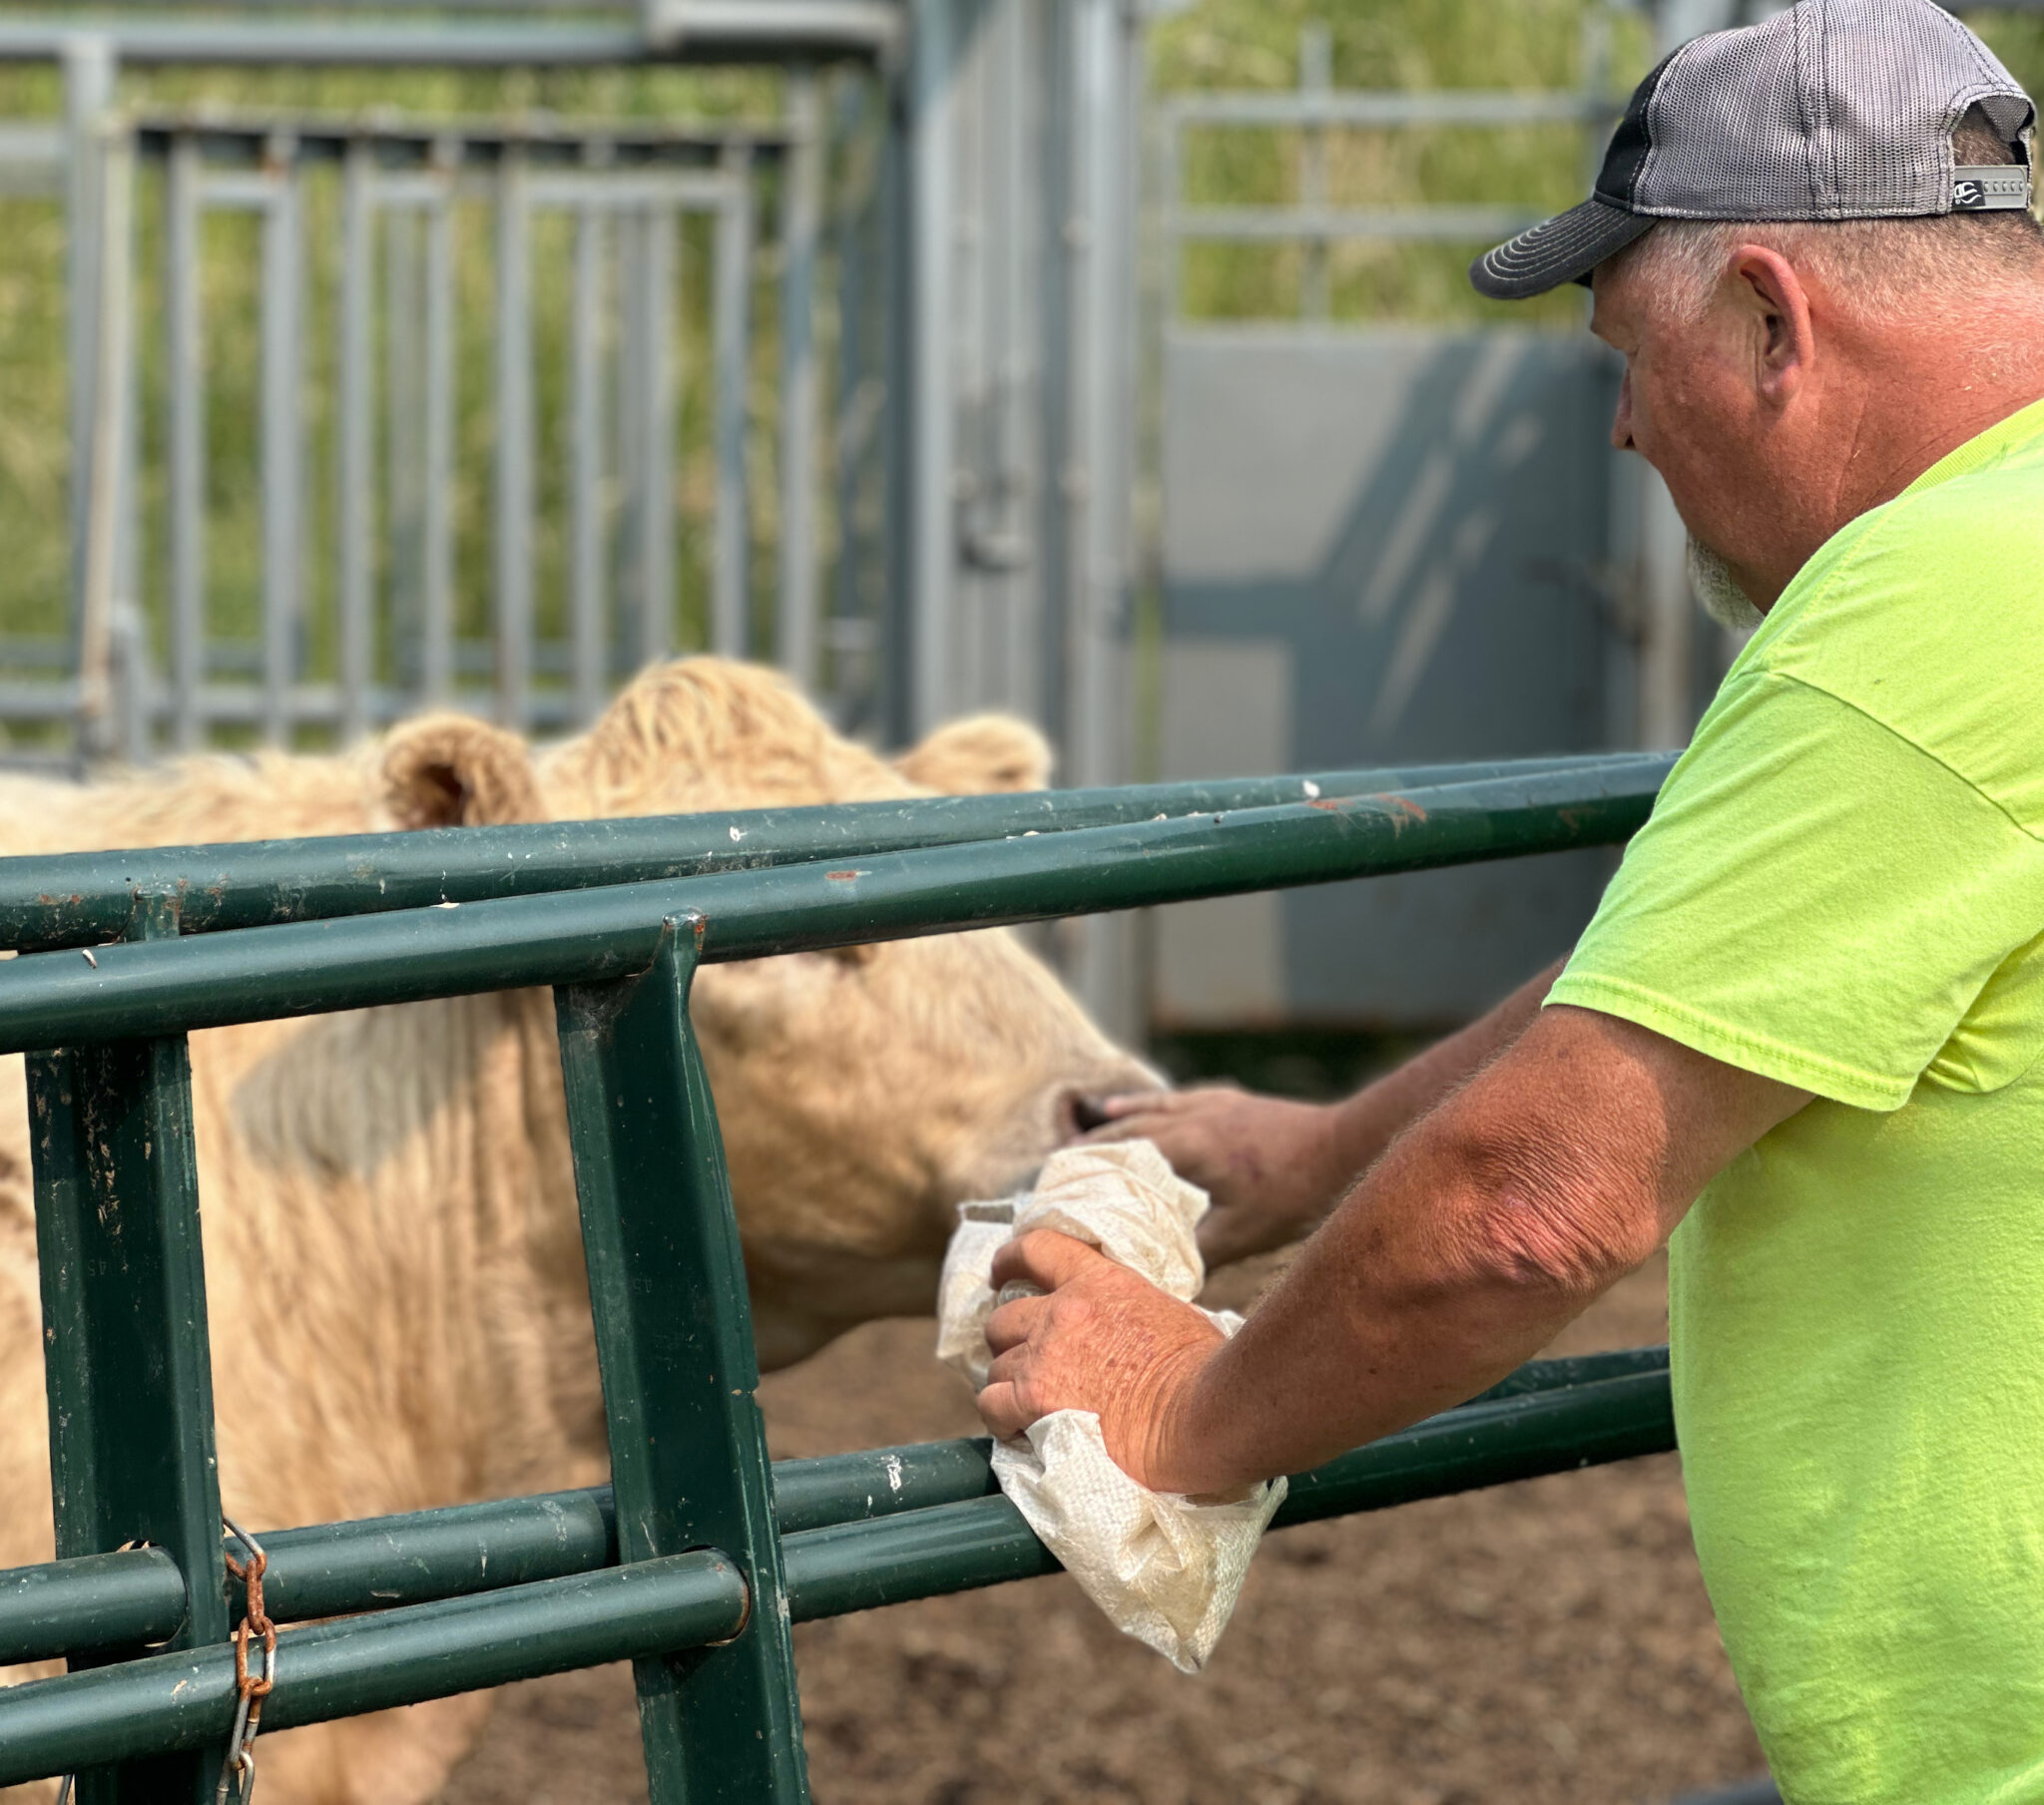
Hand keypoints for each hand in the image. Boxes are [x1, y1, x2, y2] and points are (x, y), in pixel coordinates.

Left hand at [975, 1230, 1229, 1493]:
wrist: (1202, 1412)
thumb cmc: (1206, 1369)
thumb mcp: (1170, 1314)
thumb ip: (1132, 1312)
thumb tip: (1129, 1327)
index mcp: (1099, 1282)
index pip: (1038, 1249)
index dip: (1011, 1260)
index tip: (1002, 1274)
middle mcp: (1063, 1312)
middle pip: (1004, 1318)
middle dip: (1010, 1342)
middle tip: (1026, 1363)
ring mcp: (1044, 1356)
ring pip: (997, 1366)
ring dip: (1010, 1386)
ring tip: (1029, 1408)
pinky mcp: (1034, 1401)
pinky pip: (992, 1406)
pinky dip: (1002, 1418)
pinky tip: (1021, 1430)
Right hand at [1074, 1085, 1349, 1266]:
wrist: (1346, 1147)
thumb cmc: (1294, 1194)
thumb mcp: (1240, 1235)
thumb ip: (1196, 1255)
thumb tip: (1160, 1281)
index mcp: (1186, 1146)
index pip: (1122, 1154)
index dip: (1089, 1169)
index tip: (1059, 1182)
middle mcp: (1192, 1117)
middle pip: (1130, 1127)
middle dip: (1095, 1143)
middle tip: (1063, 1160)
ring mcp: (1214, 1104)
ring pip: (1155, 1106)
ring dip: (1122, 1117)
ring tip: (1094, 1121)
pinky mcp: (1234, 1102)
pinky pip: (1183, 1097)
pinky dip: (1158, 1102)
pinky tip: (1150, 1104)